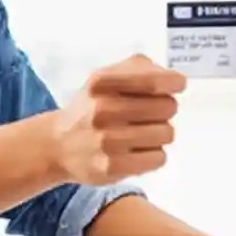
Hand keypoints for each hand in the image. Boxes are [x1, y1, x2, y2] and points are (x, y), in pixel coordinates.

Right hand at [50, 54, 185, 184]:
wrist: (58, 145)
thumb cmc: (93, 106)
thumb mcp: (108, 76)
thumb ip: (142, 68)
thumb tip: (175, 80)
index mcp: (102, 82)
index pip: (155, 81)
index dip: (174, 83)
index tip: (176, 85)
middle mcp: (103, 110)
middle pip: (168, 107)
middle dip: (164, 109)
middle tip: (148, 113)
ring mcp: (107, 140)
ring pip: (167, 134)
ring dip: (159, 133)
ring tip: (141, 133)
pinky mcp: (112, 167)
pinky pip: (159, 158)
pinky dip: (153, 155)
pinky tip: (137, 151)